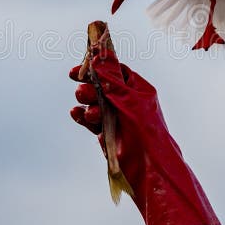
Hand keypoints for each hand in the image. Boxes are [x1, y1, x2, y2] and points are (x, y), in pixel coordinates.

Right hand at [69, 52, 220, 224]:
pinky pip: (90, 120)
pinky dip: (83, 117)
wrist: (148, 168)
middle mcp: (127, 102)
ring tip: (85, 108)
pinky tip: (77, 115)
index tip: (80, 66)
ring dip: (87, 103)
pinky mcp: (107, 133)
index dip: (98, 66)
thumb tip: (98, 55)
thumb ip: (111, 79)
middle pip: (102, 86)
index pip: (115, 71)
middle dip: (90, 86)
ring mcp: (116, 118)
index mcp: (138, 90)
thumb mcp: (128, 100)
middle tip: (80, 87)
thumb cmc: (145, 131)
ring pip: (94, 103)